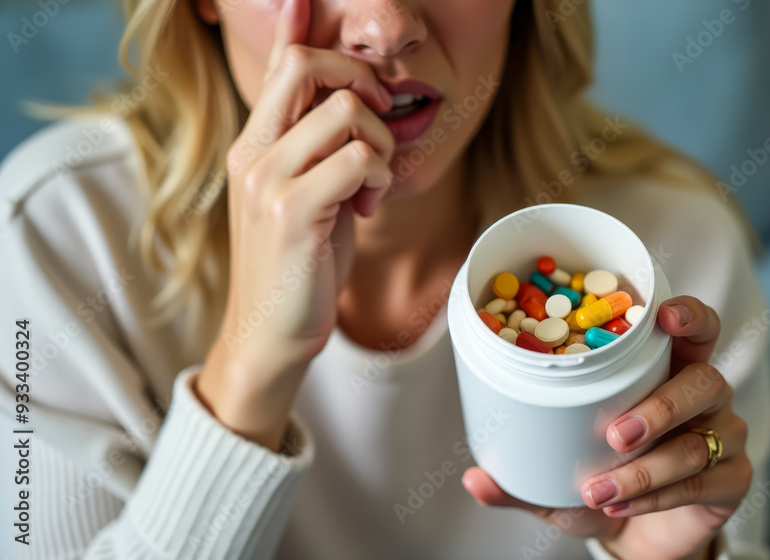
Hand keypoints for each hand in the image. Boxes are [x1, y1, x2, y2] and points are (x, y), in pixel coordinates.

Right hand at [195, 0, 394, 449]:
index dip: (299, 23)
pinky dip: (381, 177)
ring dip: (380, 142)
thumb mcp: (303, 195)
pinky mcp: (294, 212)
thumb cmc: (299, 262)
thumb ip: (315, 147)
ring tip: (374, 183)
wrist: (273, 332)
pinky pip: (360, 159)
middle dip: (362, 82)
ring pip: (346, 111)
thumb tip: (346, 104)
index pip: (277, 63)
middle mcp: (252, 153)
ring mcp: (268, 181)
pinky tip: (370, 206)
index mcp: (252, 144)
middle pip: (307, 66)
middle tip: (380, 124)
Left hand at [462, 296, 751, 559]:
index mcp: (669, 370)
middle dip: (661, 404)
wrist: (639, 537)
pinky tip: (624, 505)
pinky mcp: (733, 480)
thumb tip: (473, 479)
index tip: (665, 316)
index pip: (695, 328)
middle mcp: (704, 398)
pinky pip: (705, 481)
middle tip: (616, 434)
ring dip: (649, 464)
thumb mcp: (559, 478)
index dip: (687, 315)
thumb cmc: (605, 484)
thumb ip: (522, 476)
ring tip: (604, 488)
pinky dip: (659, 495)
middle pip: (705, 379)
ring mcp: (724, 437)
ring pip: (700, 438)